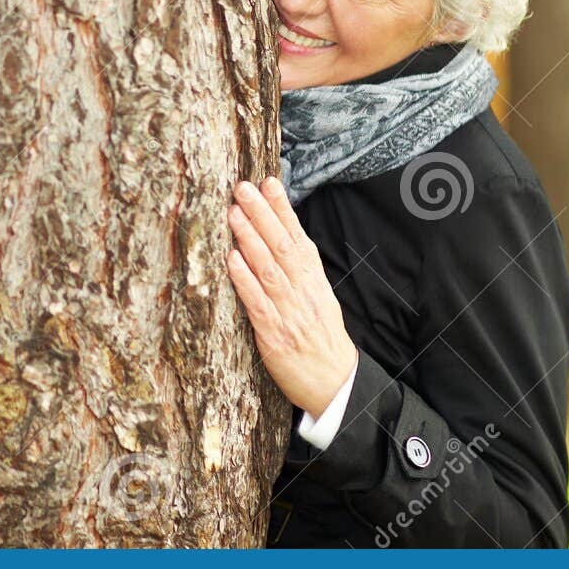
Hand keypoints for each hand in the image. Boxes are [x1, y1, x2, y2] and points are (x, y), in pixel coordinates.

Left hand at [225, 176, 357, 418]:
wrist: (337, 386)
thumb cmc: (321, 339)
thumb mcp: (319, 299)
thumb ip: (300, 270)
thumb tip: (280, 234)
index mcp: (315, 282)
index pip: (298, 237)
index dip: (283, 209)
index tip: (268, 182)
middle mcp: (304, 293)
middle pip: (282, 247)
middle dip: (262, 214)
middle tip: (242, 187)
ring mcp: (290, 313)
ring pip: (269, 269)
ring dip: (250, 239)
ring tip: (234, 213)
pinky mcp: (274, 336)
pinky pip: (257, 303)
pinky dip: (244, 279)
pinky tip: (231, 259)